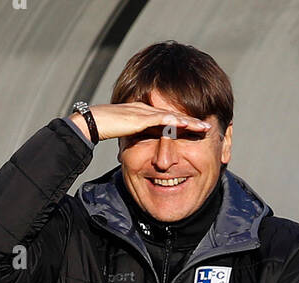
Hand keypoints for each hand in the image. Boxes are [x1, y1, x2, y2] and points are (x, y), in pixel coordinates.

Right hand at [71, 102, 210, 142]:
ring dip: (189, 121)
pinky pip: (161, 118)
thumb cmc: (102, 130)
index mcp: (144, 115)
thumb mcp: (125, 138)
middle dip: (193, 121)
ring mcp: (144, 111)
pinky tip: (186, 125)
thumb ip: (135, 143)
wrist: (89, 122)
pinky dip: (174, 122)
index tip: (199, 132)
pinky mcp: (139, 116)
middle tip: (209, 127)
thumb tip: (141, 156)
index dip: (185, 125)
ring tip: (204, 127)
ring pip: (172, 115)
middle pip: (175, 115)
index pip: (169, 119)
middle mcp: (147, 110)